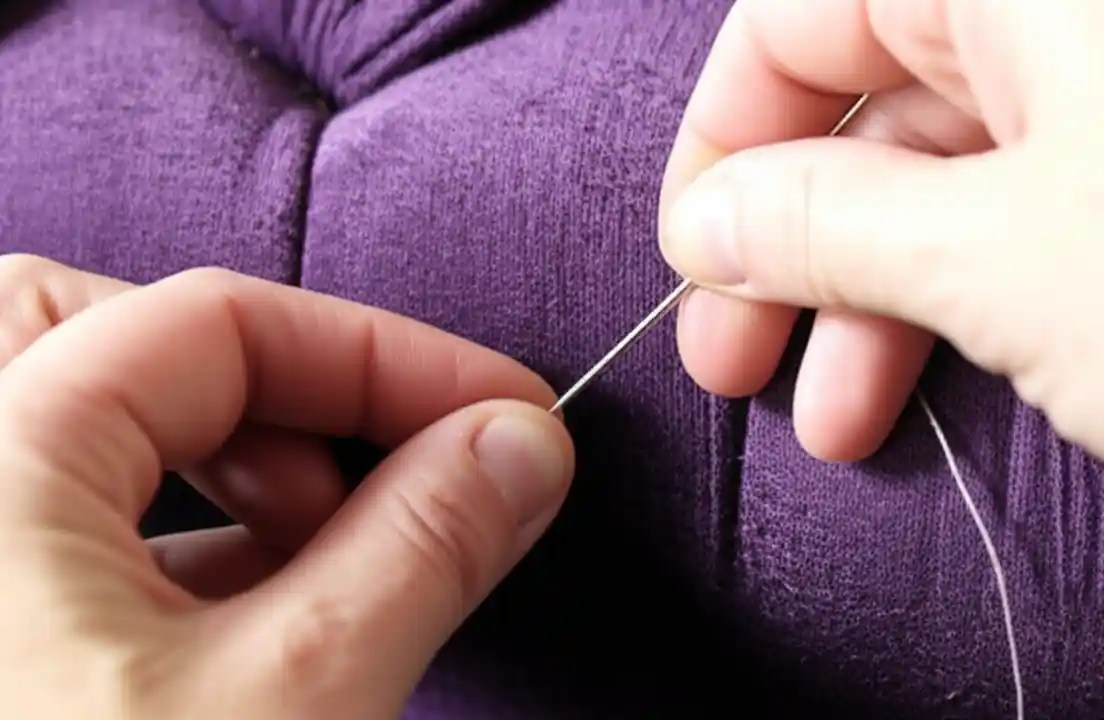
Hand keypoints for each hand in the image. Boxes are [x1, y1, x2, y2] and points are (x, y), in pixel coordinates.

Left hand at [0, 256, 573, 717]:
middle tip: (375, 467)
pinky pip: (82, 536)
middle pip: (108, 339)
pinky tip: (282, 624)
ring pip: (92, 437)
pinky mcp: (5, 646)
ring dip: (245, 476)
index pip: (216, 322)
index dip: (391, 359)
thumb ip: (420, 548)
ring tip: (348, 566)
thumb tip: (517, 447)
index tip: (506, 415)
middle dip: (273, 386)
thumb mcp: (297, 696)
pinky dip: (199, 551)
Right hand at [660, 1, 1103, 512]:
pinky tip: (913, 392)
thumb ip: (826, 226)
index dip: (727, 142)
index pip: (801, 15)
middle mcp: (1077, 1)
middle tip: (730, 355)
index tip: (690, 253)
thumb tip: (711, 219)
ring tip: (827, 418)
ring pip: (944, 173)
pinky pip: (1024, 214)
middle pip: (870, 102)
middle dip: (790, 244)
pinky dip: (958, 304)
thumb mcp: (1001, 259)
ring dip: (867, 301)